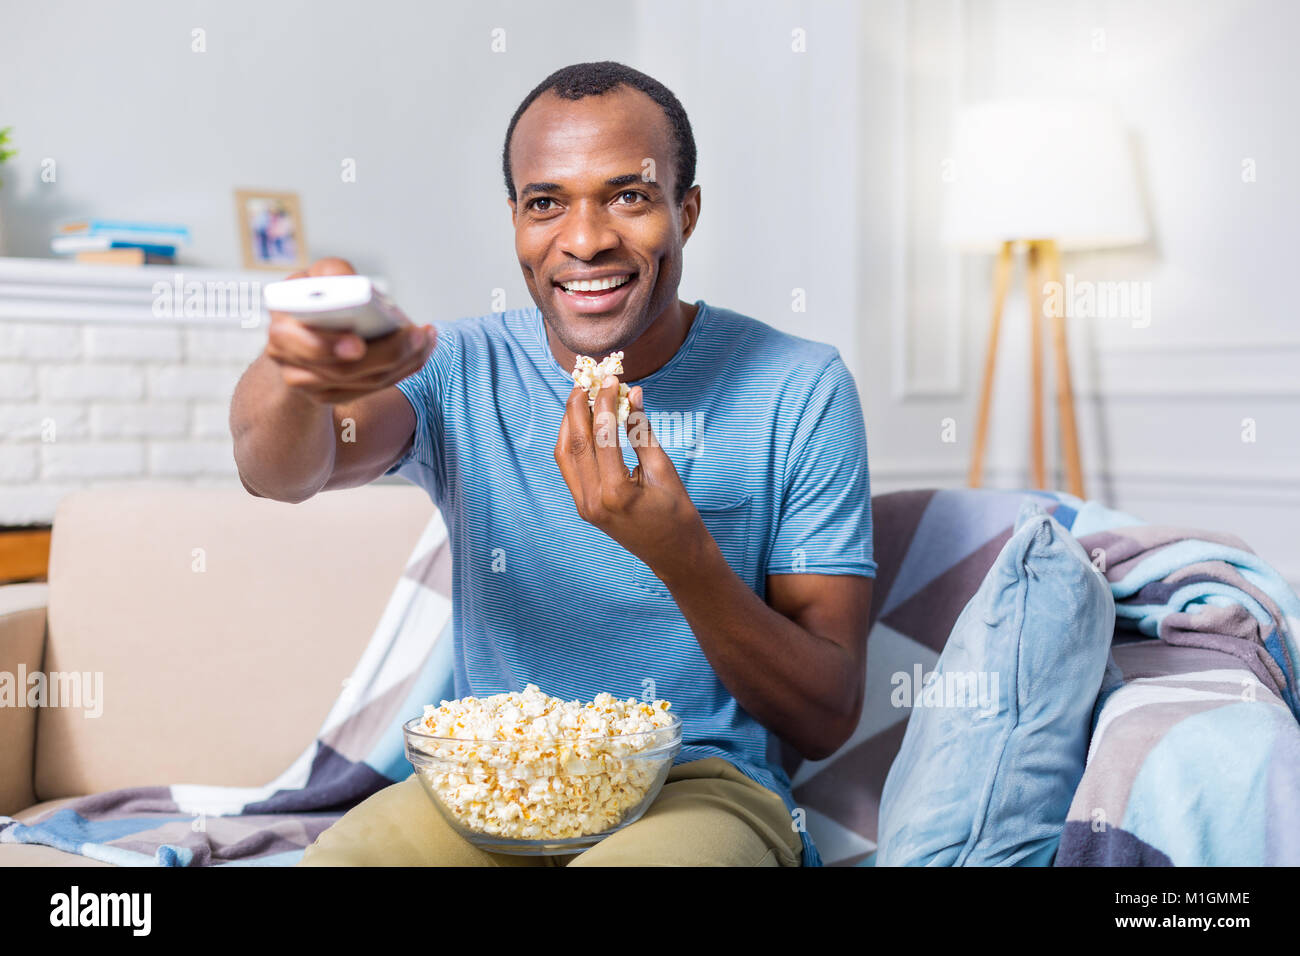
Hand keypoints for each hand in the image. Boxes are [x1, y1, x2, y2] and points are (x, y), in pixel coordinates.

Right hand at [263, 257, 435, 405]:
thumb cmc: (313, 297)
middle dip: (385, 354)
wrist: (301, 332)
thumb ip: (332, 272)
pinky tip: (422, 349)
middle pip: (342, 370)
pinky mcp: (334, 396)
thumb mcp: (316, 275)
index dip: (328, 347)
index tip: (358, 344)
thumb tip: (349, 282)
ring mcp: (312, 385)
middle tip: (415, 336)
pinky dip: (403, 369)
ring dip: (403, 361)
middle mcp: (291, 363)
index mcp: (282, 330)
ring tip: (426, 337)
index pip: (298, 342)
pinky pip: (374, 388)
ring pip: (365, 383)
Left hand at [554, 373, 711, 581]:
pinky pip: (569, 468)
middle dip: (578, 406)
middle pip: (575, 441)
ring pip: (564, 454)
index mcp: (616, 491)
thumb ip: (641, 430)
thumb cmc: (677, 513)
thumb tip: (632, 392)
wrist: (674, 554)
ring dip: (569, 423)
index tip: (611, 379)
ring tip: (581, 397)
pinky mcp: (583, 507)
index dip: (604, 401)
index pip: (602, 434)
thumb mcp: (663, 469)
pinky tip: (582, 424)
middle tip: (587, 381)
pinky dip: (572, 442)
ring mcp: (584, 505)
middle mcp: (592, 499)